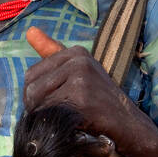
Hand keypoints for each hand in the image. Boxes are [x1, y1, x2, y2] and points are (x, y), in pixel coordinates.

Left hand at [24, 26, 157, 156]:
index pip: (31, 75)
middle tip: (55, 118)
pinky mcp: (81, 97)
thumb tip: (29, 30)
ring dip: (46, 118)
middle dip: (37, 108)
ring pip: (39, 102)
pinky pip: (51, 113)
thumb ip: (53, 53)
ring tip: (64, 121)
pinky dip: (55, 124)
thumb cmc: (101, 102)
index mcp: (76, 53)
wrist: (128, 124)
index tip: (51, 106)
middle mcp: (78, 61)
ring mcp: (80, 78)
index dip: (34, 97)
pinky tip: (71, 126)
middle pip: (32, 89)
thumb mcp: (80, 72)